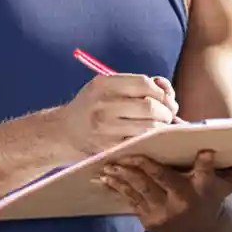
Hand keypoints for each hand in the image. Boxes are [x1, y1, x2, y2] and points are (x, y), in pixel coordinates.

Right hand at [59, 73, 180, 155]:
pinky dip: (151, 140)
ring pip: (149, 128)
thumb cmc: (92, 106)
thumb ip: (137, 84)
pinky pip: (140, 143)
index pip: (144, 83)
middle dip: (167, 111)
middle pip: (150, 107)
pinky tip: (151, 137)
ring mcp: (106, 129)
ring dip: (162, 127)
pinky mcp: (109, 148)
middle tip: (168, 115)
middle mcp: (104, 105)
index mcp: (104, 84)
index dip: (162, 91)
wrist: (63, 132)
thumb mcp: (107, 87)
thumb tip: (166, 89)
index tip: (166, 99)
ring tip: (160, 126)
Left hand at [96, 150, 231, 231]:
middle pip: (163, 179)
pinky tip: (105, 176)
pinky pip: (131, 200)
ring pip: (141, 188)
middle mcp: (185, 200)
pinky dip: (117, 187)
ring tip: (109, 162)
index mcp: (205, 188)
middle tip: (130, 151)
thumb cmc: (215, 198)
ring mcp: (166, 212)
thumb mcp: (229, 183)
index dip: (206, 163)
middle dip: (145, 165)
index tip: (205, 152)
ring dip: (123, 175)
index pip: (207, 172)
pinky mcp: (150, 220)